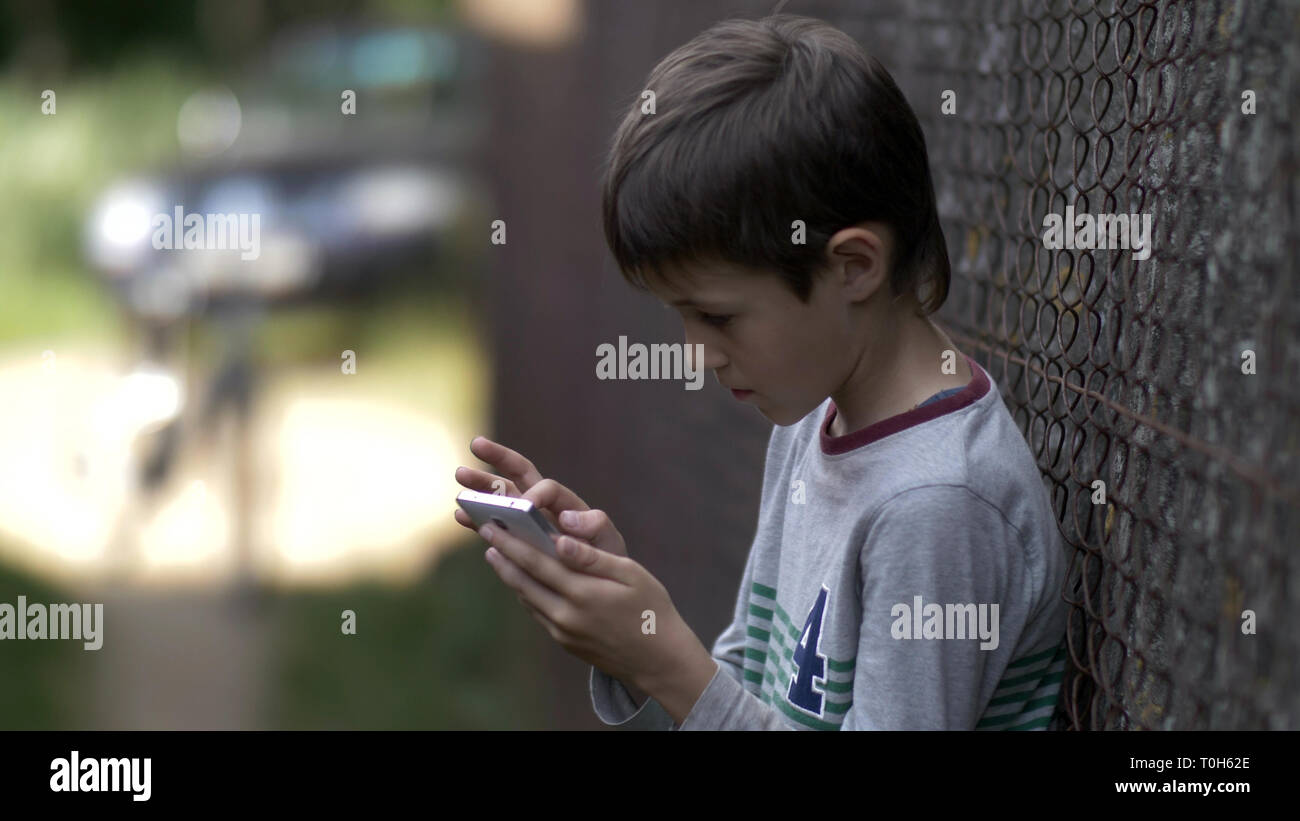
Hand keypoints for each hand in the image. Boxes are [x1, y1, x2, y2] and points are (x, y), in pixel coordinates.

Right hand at [454, 436, 627, 557]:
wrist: (599, 585)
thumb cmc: (606, 561)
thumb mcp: (608, 542)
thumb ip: (595, 526)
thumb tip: (566, 518)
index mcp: (566, 504)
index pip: (547, 488)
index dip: (536, 494)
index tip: (526, 507)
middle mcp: (545, 507)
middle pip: (519, 477)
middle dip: (497, 459)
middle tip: (476, 444)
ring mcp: (527, 522)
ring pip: (501, 498)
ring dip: (480, 489)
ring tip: (460, 481)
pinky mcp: (515, 540)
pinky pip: (493, 526)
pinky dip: (477, 521)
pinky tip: (460, 516)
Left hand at [478, 518, 712, 715]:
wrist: (658, 659)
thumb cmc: (651, 609)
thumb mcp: (631, 575)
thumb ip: (592, 557)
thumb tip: (560, 539)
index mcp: (583, 593)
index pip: (537, 562)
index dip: (511, 543)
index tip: (492, 526)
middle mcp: (566, 614)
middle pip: (523, 580)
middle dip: (502, 555)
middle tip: (485, 533)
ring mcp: (563, 631)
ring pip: (527, 598)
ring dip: (510, 575)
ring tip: (497, 554)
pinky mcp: (564, 642)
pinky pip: (538, 612)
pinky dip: (526, 593)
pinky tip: (524, 581)